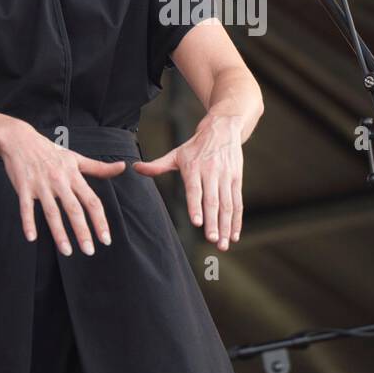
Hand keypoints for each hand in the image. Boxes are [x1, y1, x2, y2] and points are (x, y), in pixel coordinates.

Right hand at [0, 121, 125, 255]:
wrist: (20, 140)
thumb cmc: (50, 151)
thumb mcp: (76, 158)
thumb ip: (99, 167)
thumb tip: (122, 167)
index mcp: (73, 176)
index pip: (91, 201)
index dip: (100, 221)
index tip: (106, 239)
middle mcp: (59, 181)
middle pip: (74, 210)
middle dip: (83, 232)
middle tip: (90, 251)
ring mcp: (41, 185)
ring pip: (52, 212)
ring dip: (59, 233)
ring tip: (67, 252)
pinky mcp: (23, 188)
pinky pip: (26, 208)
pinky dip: (28, 223)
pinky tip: (32, 238)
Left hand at [132, 113, 243, 250]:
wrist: (223, 128)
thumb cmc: (196, 145)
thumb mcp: (176, 154)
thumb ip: (157, 165)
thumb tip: (135, 168)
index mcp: (194, 167)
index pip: (195, 190)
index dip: (196, 206)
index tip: (197, 222)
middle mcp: (212, 172)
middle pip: (213, 201)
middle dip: (213, 222)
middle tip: (212, 240)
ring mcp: (226, 176)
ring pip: (227, 205)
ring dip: (226, 226)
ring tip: (223, 244)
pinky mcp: (237, 179)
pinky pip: (238, 202)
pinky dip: (237, 220)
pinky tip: (234, 235)